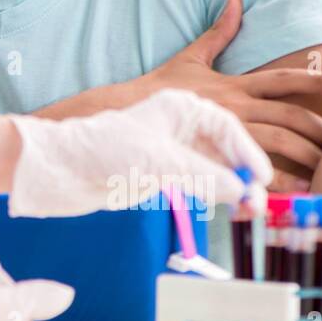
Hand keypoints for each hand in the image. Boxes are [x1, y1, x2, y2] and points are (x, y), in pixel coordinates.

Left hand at [8, 87, 272, 217]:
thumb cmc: (104, 152)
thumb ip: (204, 176)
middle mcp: (179, 126)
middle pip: (226, 149)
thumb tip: (242, 192)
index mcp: (179, 107)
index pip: (228, 127)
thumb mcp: (159, 163)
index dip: (248, 154)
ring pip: (215, 169)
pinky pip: (200, 184)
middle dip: (244, 174)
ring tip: (247, 212)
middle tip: (257, 204)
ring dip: (232, 189)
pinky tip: (228, 210)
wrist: (60, 169)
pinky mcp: (162, 174)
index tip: (262, 180)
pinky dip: (216, 196)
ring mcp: (171, 151)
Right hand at [136, 0, 321, 171]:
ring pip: (278, 143)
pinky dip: (278, 181)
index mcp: (234, 85)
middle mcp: (235, 107)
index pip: (283, 79)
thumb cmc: (160, 87)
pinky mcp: (215, 155)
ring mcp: (226, 133)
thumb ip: (220, 33)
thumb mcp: (192, 56)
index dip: (317, 81)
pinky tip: (300, 189)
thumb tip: (236, 0)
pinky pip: (251, 170)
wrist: (126, 112)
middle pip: (290, 115)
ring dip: (309, 155)